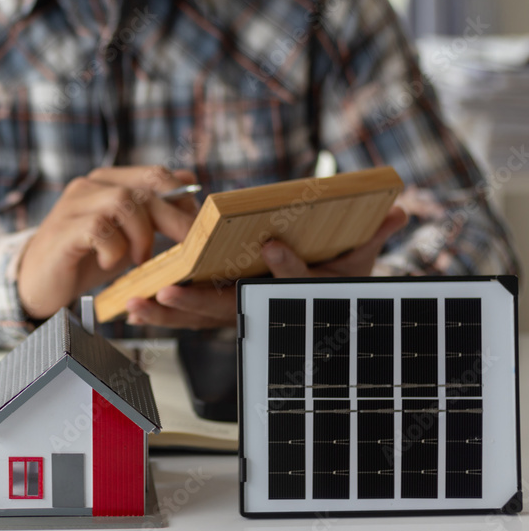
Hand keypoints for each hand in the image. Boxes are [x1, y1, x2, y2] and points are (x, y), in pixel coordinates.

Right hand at [18, 166, 198, 319]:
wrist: (38, 283)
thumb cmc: (85, 258)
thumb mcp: (125, 234)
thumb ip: (152, 211)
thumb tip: (188, 181)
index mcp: (107, 182)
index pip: (155, 175)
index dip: (181, 201)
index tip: (192, 230)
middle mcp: (89, 186)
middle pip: (143, 189)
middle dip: (172, 220)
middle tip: (184, 249)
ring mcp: (73, 205)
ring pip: (124, 202)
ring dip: (141, 235)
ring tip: (139, 259)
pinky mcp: (63, 230)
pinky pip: (100, 228)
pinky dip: (114, 249)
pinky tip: (109, 263)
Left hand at [124, 206, 409, 328]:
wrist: (321, 309)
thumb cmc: (334, 279)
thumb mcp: (359, 257)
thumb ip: (374, 234)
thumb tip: (397, 211)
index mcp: (299, 291)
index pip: (296, 282)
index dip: (287, 267)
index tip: (274, 246)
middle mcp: (264, 304)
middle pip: (229, 308)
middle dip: (195, 303)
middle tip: (168, 293)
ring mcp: (238, 310)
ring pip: (199, 319)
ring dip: (166, 313)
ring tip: (136, 304)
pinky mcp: (217, 310)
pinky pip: (186, 317)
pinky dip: (160, 313)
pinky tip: (133, 307)